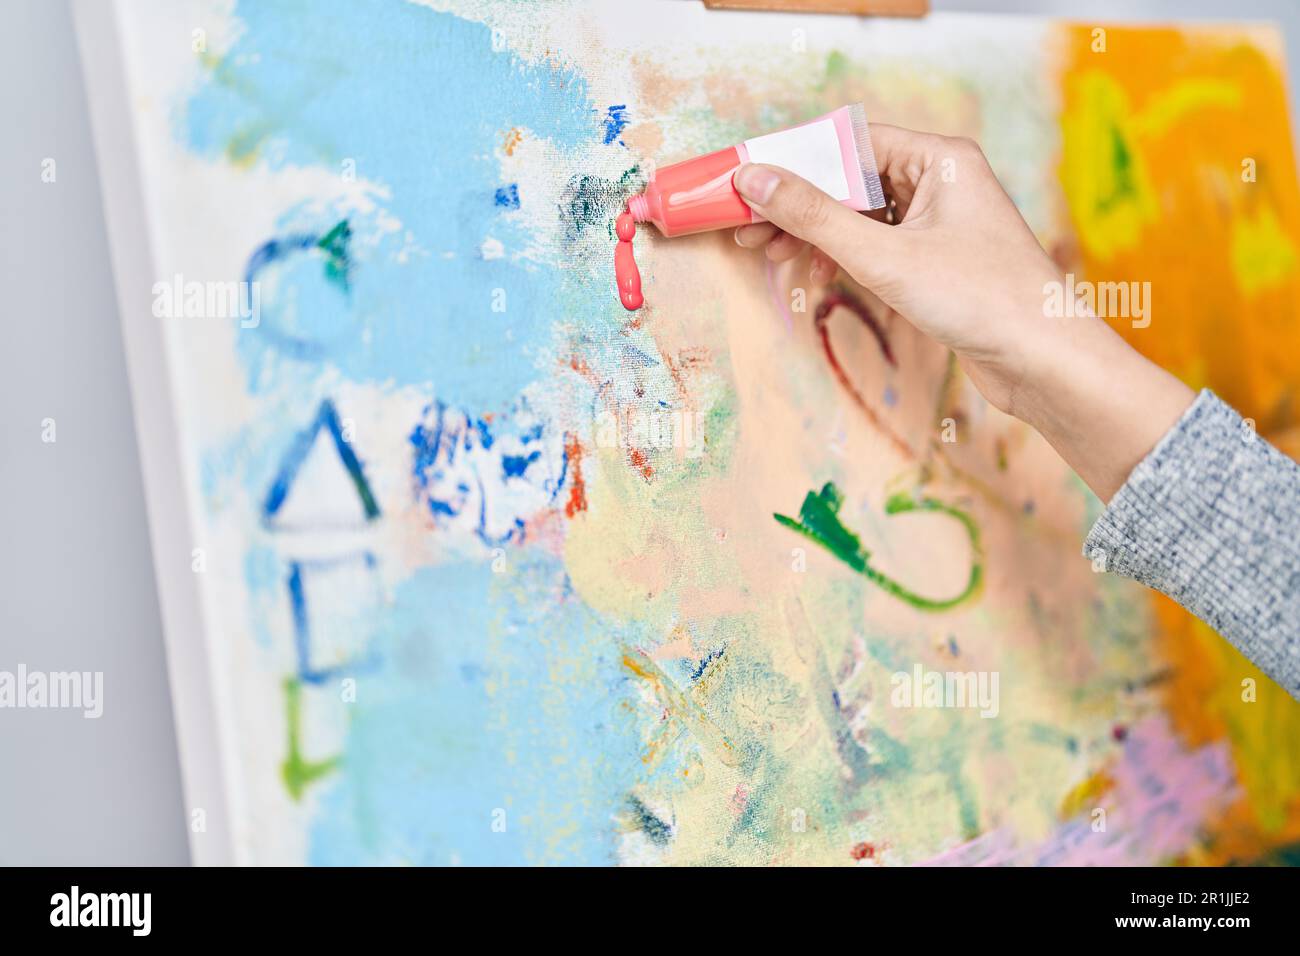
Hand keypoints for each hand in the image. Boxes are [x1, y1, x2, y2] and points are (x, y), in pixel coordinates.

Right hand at [731, 124, 1193, 501]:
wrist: (1043, 361)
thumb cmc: (981, 299)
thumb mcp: (883, 256)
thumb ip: (814, 216)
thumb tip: (755, 181)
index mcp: (939, 159)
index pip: (850, 142)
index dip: (795, 163)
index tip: (748, 186)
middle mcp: (940, 182)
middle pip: (850, 180)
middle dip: (797, 206)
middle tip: (746, 229)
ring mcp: (938, 222)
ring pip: (859, 216)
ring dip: (814, 236)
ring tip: (770, 255)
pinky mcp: (936, 261)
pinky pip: (875, 246)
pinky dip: (842, 258)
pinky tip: (816, 277)